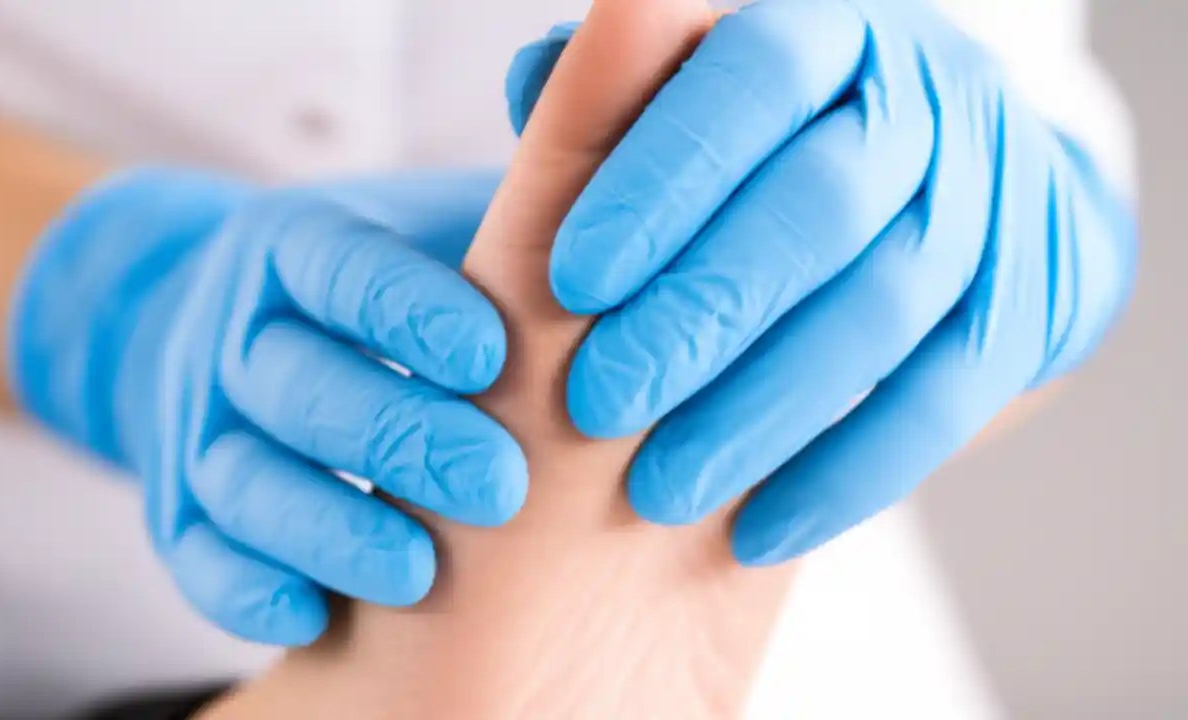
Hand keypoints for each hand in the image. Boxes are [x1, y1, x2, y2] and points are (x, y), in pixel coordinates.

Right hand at [11, 168, 526, 643]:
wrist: (234, 323)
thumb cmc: (387, 284)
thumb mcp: (436, 226)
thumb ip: (515, 228)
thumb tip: (633, 220)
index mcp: (298, 244)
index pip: (343, 269)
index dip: (409, 313)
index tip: (492, 358)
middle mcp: (239, 330)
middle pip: (297, 383)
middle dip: (397, 439)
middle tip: (500, 486)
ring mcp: (200, 421)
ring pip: (242, 478)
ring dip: (329, 529)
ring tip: (421, 572)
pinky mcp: (179, 508)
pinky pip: (196, 556)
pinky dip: (246, 590)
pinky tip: (314, 617)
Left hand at [507, 0, 1135, 562]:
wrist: (947, 183)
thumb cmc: (771, 145)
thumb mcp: (703, 94)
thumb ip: (620, 95)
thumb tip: (534, 82)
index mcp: (833, 31)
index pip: (754, 77)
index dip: (663, 175)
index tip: (570, 278)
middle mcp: (928, 98)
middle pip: (822, 205)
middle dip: (704, 313)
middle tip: (598, 404)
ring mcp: (993, 199)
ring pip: (884, 310)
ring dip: (765, 412)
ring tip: (659, 490)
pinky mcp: (1030, 305)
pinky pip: (949, 399)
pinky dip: (850, 473)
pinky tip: (758, 530)